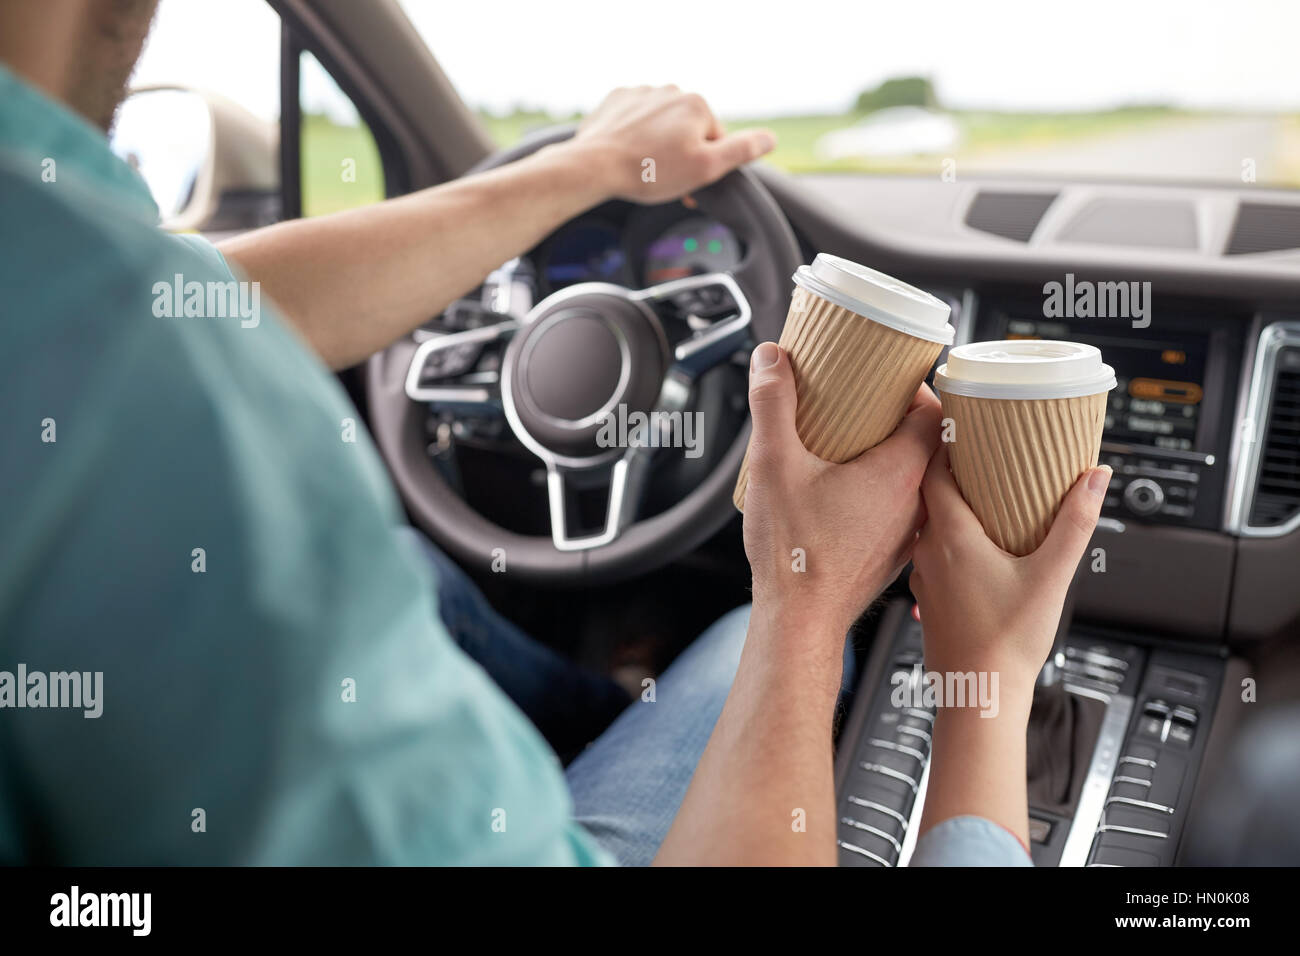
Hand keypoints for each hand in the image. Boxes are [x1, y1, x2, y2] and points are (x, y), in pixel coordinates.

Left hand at [570, 86, 775, 203]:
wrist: (595, 166)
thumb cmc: (650, 172)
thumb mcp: (705, 168)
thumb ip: (741, 151)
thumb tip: (770, 138)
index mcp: (697, 105)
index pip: (714, 140)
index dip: (704, 166)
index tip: (688, 185)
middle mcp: (671, 90)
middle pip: (687, 131)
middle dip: (681, 154)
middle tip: (664, 179)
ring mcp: (642, 93)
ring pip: (661, 126)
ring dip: (657, 145)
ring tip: (643, 168)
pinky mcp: (617, 101)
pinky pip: (636, 121)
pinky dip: (635, 136)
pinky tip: (628, 154)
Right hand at [742, 342, 942, 648]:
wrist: (798, 622)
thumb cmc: (795, 557)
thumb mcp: (773, 464)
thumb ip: (772, 404)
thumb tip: (772, 360)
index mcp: (900, 474)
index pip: (936, 414)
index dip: (917, 387)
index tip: (892, 376)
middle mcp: (915, 504)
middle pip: (929, 444)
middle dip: (902, 417)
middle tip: (871, 400)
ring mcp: (906, 533)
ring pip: (916, 480)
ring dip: (894, 456)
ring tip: (858, 440)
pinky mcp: (890, 555)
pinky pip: (901, 509)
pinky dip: (884, 490)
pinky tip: (850, 488)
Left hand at [910, 445, 1110, 695]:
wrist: (979, 695)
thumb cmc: (1008, 642)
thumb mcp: (1053, 575)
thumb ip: (1075, 522)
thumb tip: (1095, 478)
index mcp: (950, 537)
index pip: (934, 472)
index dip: (946, 447)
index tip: (963, 428)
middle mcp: (927, 552)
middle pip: (928, 495)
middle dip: (950, 472)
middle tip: (977, 456)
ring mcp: (923, 577)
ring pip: (928, 527)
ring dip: (949, 508)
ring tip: (978, 496)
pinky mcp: (928, 599)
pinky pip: (932, 555)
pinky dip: (948, 540)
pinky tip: (974, 547)